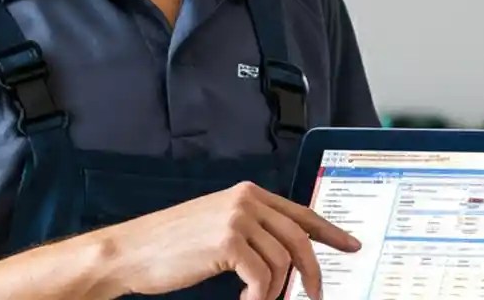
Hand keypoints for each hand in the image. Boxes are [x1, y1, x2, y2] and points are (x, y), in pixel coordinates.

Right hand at [99, 181, 359, 299]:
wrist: (133, 251)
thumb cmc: (172, 245)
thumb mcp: (219, 226)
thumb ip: (254, 229)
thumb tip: (289, 251)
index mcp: (248, 194)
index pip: (301, 213)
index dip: (330, 232)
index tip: (351, 246)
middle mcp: (247, 200)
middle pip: (299, 239)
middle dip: (312, 271)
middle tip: (314, 294)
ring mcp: (237, 218)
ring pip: (281, 262)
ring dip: (274, 291)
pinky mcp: (227, 241)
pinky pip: (262, 278)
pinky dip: (258, 297)